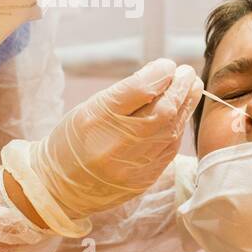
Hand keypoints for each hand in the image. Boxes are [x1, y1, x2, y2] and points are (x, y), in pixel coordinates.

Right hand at [1, 58, 201, 234]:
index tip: (168, 65)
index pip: (140, 90)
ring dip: (185, 107)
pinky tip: (181, 115)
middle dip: (179, 89)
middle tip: (187, 73)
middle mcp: (117, 143)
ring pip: (170, 130)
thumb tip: (160, 74)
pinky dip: (178, 129)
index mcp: (97, 119)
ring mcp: (132, 165)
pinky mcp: (143, 180)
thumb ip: (125, 93)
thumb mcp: (89, 108)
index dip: (160, 74)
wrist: (59, 187)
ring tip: (192, 88)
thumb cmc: (73, 141)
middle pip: (161, 111)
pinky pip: (169, 150)